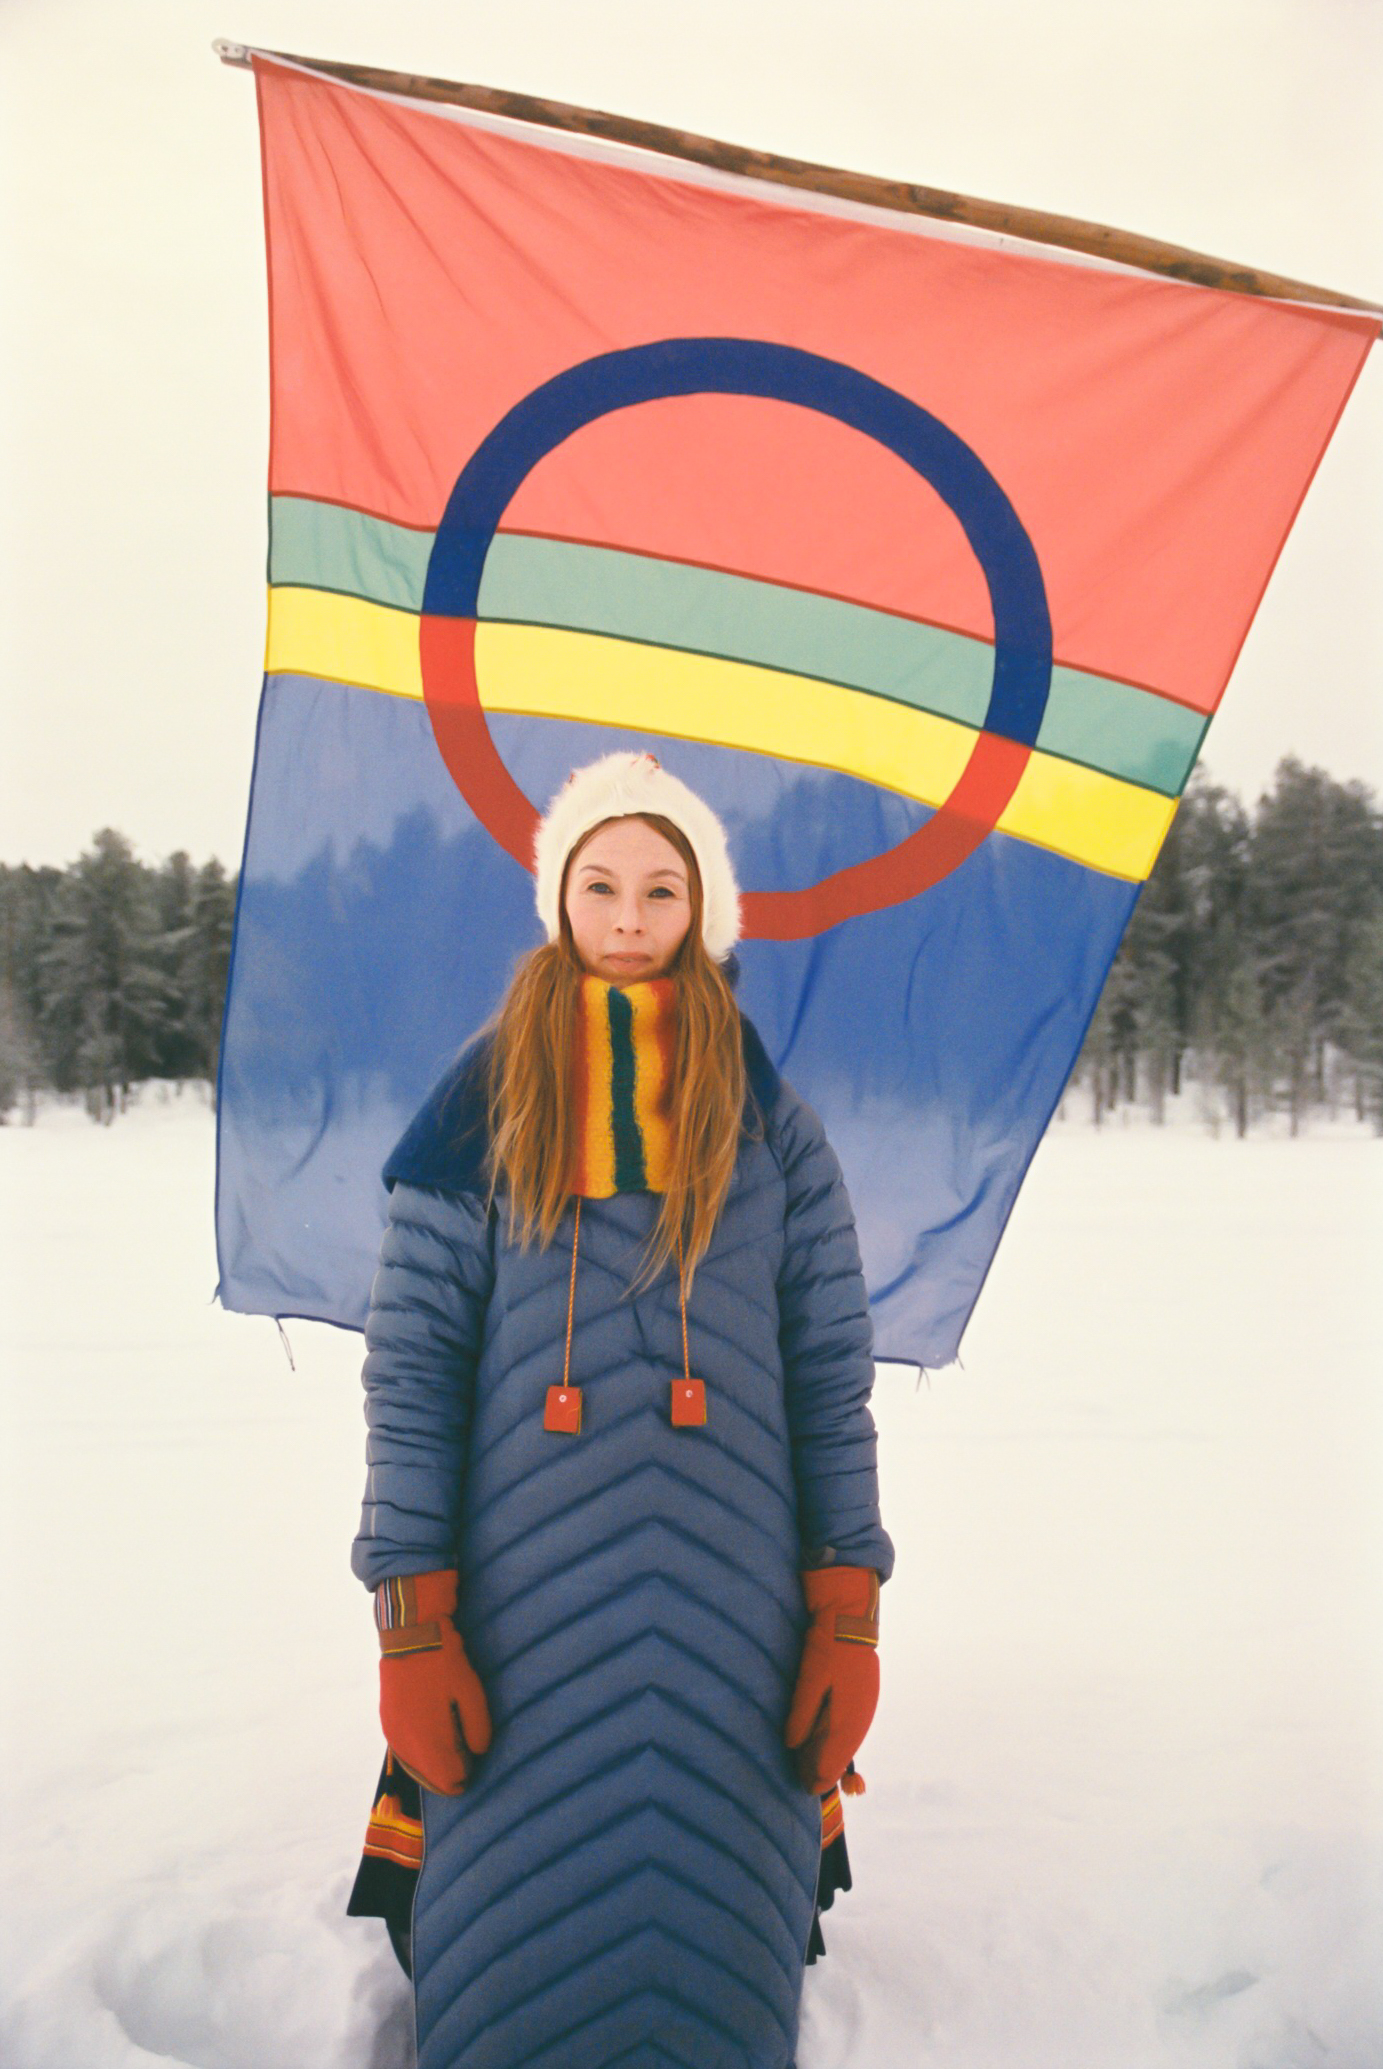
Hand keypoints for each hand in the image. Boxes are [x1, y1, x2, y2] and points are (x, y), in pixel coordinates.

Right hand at [375, 1570, 491, 1795]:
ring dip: (433, 1764)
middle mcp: (406, 1744)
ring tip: (451, 1745)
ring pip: (416, 1767)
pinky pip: (404, 1752)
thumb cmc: (445, 1662)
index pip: (449, 1781)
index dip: (466, 1775)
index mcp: (428, 1741)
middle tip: (466, 1754)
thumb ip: (478, 1729)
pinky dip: (419, 1753)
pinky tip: (431, 1739)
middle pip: (431, 1779)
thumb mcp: (472, 1692)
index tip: (475, 1760)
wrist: (410, 1635)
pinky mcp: (387, 1722)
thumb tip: (479, 1753)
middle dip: (450, 1772)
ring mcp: (393, 1734)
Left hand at [783, 1565, 879, 1793]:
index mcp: (850, 1716)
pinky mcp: (863, 1693)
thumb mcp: (810, 1679)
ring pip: (848, 1740)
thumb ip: (802, 1715)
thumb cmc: (828, 1645)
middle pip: (842, 1753)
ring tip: (814, 1767)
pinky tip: (829, 1740)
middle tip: (806, 1784)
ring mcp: (866, 1703)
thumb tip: (793, 1745)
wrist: (850, 1612)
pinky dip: (838, 1737)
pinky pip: (851, 1725)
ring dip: (832, 1754)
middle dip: (825, 1768)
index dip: (820, 1775)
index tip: (807, 1789)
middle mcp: (862, 1715)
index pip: (835, 1758)